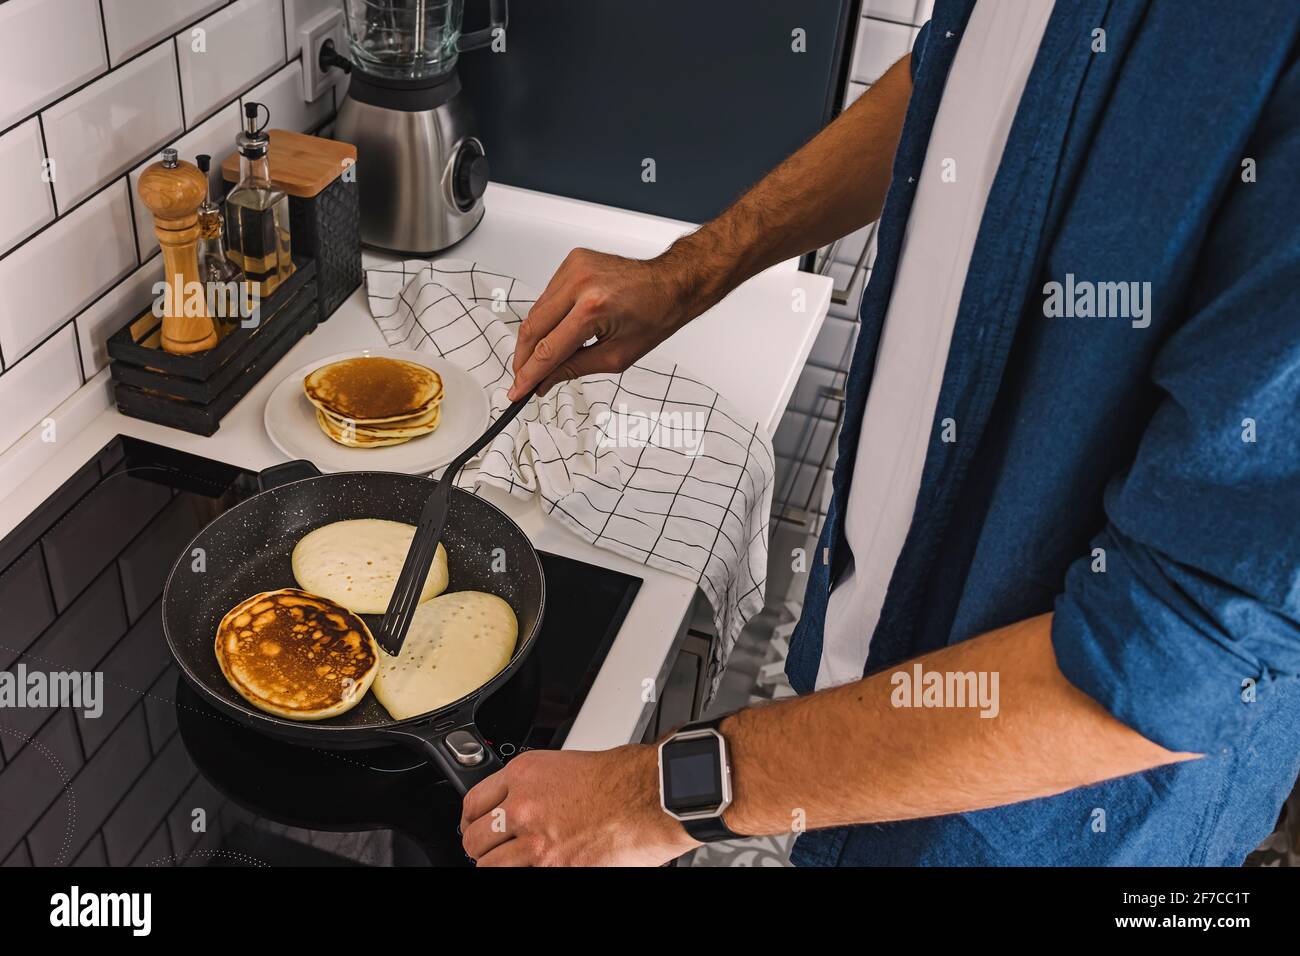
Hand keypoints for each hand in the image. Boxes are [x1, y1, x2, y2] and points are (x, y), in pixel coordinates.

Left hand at [460, 745, 699, 865]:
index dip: (472, 818)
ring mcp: (535, 841)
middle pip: (475, 835)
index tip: (475, 824)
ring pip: (488, 864)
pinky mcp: (550, 868)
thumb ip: (541, 784)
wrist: (653, 795)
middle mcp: (523, 805)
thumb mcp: (570, 764)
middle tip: (489, 849)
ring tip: (507, 864)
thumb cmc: (628, 777)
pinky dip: (519, 873)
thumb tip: (531, 800)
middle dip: (480, 844)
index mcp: (526, 774)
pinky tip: (531, 868)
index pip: (474, 801)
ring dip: (495, 865)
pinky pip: (515, 876)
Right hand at [507, 247, 711, 399]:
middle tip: (522, 378)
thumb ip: (574, 369)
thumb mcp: (616, 356)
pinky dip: (546, 317)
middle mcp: (580, 283)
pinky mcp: (571, 261)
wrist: (671, 284)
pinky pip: (547, 295)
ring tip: (539, 359)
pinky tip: (555, 330)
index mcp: (594, 308)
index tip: (518, 390)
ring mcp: (573, 268)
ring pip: (536, 311)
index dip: (529, 374)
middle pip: (533, 328)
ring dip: (533, 338)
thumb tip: (544, 381)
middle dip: (523, 358)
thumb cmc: (655, 315)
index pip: (548, 350)